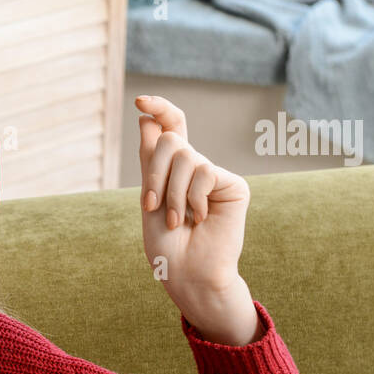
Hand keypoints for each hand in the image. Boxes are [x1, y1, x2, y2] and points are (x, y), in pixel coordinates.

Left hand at [135, 95, 249, 300]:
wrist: (188, 272)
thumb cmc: (166, 244)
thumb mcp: (149, 198)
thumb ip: (149, 160)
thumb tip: (145, 119)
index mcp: (172, 170)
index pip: (169, 129)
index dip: (159, 110)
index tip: (140, 101)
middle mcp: (195, 167)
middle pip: (169, 140)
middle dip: (154, 173)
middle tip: (152, 206)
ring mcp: (214, 175)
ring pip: (184, 157)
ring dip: (172, 193)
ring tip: (179, 221)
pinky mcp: (233, 185)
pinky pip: (205, 171)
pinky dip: (194, 198)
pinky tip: (201, 218)